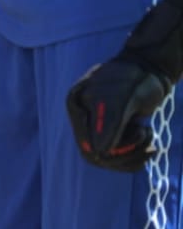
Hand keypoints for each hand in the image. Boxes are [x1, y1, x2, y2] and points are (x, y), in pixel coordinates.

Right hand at [67, 57, 169, 171]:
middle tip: (147, 136)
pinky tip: (151, 145)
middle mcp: (84, 119)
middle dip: (126, 153)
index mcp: (76, 106)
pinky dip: (138, 156)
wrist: (147, 70)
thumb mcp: (122, 97)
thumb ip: (109, 123)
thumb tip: (98, 152)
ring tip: (149, 133)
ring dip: (134, 153)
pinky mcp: (112, 132)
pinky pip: (121, 157)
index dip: (111, 151)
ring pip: (111, 158)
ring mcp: (98, 126)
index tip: (137, 136)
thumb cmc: (132, 78)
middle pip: (98, 155)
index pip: (87, 143)